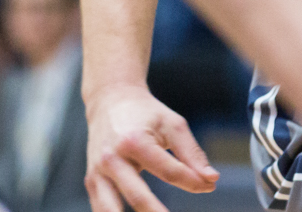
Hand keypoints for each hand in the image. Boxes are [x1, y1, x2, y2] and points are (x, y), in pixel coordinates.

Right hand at [84, 84, 217, 211]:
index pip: (169, 171)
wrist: (110, 100)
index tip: (209, 186)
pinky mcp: (91, 180)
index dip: (192, 182)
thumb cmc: (146, 113)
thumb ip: (192, 154)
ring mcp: (98, 172)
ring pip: (110, 209)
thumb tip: (211, 179)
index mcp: (134, 142)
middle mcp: (112, 159)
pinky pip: (100, 207)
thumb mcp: (173, 125)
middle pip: (138, 197)